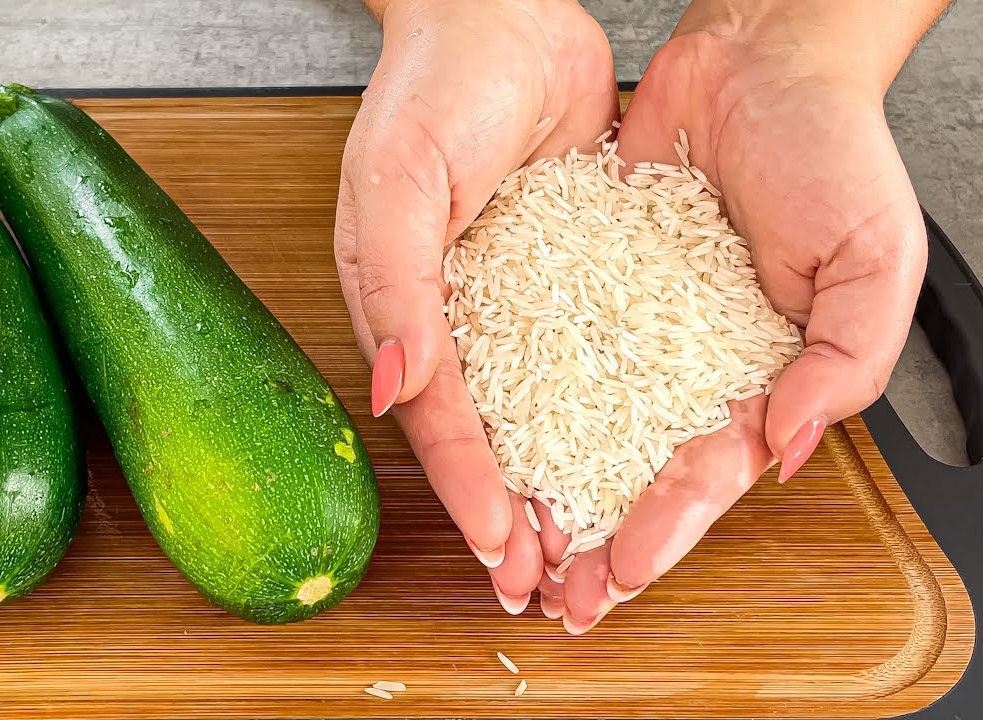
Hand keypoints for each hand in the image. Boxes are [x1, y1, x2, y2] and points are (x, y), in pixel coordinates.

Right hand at [335, 0, 618, 609]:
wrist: (504, 15)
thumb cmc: (432, 89)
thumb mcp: (398, 182)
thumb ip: (395, 285)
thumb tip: (393, 387)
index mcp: (402, 304)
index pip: (437, 415)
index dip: (468, 487)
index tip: (502, 548)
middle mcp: (457, 315)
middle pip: (487, 433)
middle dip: (513, 510)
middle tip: (546, 581)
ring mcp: (515, 299)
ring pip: (540, 409)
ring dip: (559, 480)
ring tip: (587, 545)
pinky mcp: (568, 272)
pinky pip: (588, 351)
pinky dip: (605, 409)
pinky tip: (631, 455)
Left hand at [547, 24, 927, 632]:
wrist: (762, 62)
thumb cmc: (834, 154)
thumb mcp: (872, 263)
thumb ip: (840, 365)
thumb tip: (780, 450)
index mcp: (759, 379)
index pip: (703, 474)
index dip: (661, 529)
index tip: (615, 575)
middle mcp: (685, 366)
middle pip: (632, 468)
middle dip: (594, 536)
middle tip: (551, 594)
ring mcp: (630, 327)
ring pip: (578, 422)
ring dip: (547, 487)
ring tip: (511, 542)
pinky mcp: (585, 278)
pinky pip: (545, 342)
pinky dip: (518, 393)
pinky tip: (487, 437)